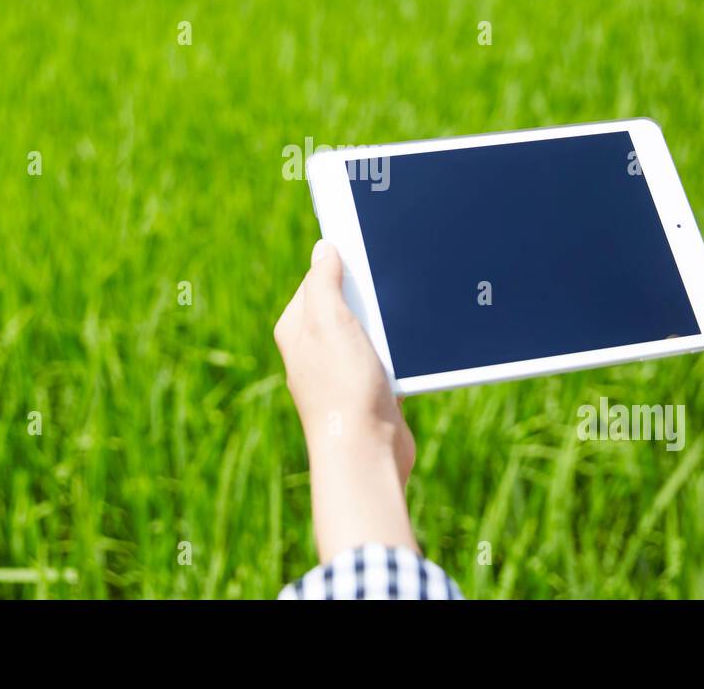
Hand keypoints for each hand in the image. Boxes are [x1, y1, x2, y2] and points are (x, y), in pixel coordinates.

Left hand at [274, 239, 417, 560]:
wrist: (366, 453)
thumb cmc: (343, 389)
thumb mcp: (330, 322)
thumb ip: (323, 282)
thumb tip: (324, 249)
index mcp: (296, 330)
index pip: (316, 279)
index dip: (342, 264)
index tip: (366, 251)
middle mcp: (313, 350)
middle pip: (345, 303)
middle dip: (368, 296)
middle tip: (388, 289)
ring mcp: (340, 371)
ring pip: (368, 330)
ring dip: (385, 326)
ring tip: (397, 324)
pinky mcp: (366, 390)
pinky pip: (384, 356)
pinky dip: (397, 351)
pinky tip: (407, 352)